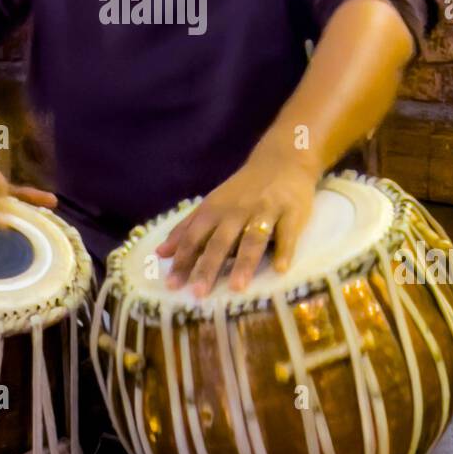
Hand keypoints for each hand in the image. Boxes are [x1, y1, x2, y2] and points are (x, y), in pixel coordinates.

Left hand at [156, 143, 319, 297]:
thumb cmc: (242, 191)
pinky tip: (280, 269)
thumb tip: (160, 253)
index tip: (172, 285)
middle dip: (208, 266)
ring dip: (244, 262)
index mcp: (215, 210)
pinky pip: (287, 233)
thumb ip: (188, 229)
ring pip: (253, 238)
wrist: (281, 160)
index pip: (195, 237)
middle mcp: (237, 211)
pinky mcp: (291, 212)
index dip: (183, 259)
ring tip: (237, 287)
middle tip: (198, 293)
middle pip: (221, 240)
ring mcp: (265, 211)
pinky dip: (284, 250)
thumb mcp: (212, 204)